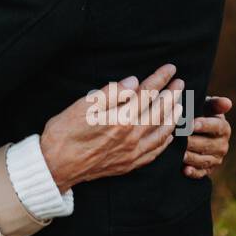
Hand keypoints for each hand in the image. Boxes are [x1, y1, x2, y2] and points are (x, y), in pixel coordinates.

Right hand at [39, 63, 184, 192]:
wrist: (55, 167)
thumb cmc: (64, 133)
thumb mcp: (82, 106)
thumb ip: (111, 93)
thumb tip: (133, 82)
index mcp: (121, 119)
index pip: (147, 93)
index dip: (160, 79)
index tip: (170, 68)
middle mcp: (132, 137)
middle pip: (159, 112)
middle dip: (172, 95)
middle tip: (181, 83)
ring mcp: (132, 153)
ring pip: (162, 133)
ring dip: (173, 117)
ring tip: (180, 104)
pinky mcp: (128, 165)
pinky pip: (154, 152)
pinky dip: (165, 141)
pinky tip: (168, 135)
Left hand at [183, 95, 231, 177]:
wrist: (195, 131)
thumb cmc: (199, 113)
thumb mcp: (206, 106)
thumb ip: (215, 104)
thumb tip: (227, 102)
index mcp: (224, 128)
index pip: (217, 127)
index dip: (204, 125)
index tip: (191, 124)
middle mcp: (222, 145)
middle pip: (208, 145)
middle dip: (192, 142)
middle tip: (178, 138)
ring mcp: (216, 159)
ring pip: (203, 159)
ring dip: (191, 156)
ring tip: (178, 152)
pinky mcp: (207, 170)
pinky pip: (201, 173)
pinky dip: (193, 172)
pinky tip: (184, 170)